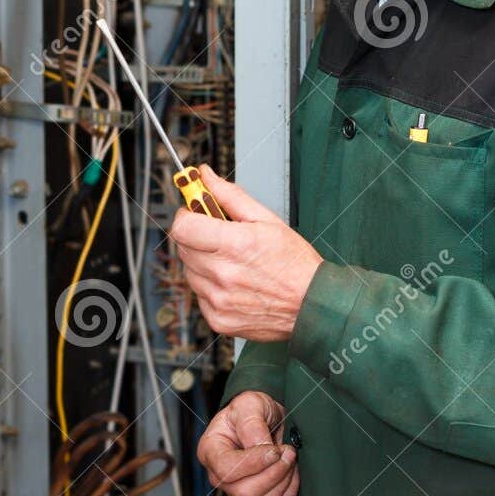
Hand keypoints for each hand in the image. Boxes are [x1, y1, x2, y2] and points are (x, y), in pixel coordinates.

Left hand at [170, 165, 321, 340]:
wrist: (312, 305)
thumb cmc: (295, 263)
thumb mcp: (267, 220)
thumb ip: (231, 196)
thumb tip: (205, 177)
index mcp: (235, 245)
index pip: (183, 227)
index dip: (186, 215)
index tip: (194, 212)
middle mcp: (223, 275)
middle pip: (183, 247)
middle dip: (197, 237)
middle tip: (219, 236)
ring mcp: (219, 300)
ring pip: (190, 272)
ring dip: (203, 263)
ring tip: (232, 262)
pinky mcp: (218, 318)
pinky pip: (200, 295)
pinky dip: (211, 287)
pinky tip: (233, 283)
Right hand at [197, 390, 298, 495]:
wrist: (266, 416)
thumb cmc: (251, 410)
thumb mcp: (249, 404)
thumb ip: (252, 424)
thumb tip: (262, 448)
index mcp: (211, 451)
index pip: (226, 470)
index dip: (253, 463)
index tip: (274, 449)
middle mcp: (221, 476)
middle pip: (244, 493)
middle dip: (273, 473)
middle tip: (288, 451)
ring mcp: (238, 490)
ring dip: (283, 481)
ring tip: (289, 458)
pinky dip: (290, 491)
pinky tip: (290, 472)